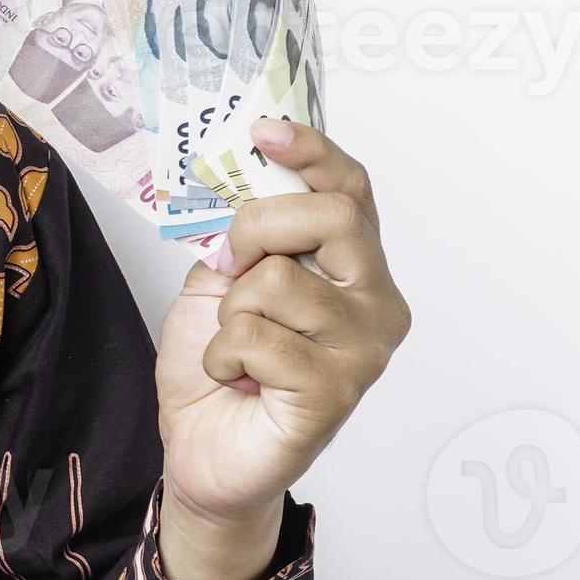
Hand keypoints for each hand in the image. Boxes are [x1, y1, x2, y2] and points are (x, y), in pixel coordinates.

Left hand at [151, 121, 411, 579]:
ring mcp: (364, 349)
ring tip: (234, 343)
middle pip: (333, 217)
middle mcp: (376, 302)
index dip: (313, 153)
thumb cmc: (219, 363)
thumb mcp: (222, 276)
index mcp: (354, 266)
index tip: (266, 132)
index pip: (352, 190)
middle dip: (259, 225)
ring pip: (278, 282)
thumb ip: (243, 229)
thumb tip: (244, 172)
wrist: (203, 448)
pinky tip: (236, 377)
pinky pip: (256, 338)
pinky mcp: (336, 391)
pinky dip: (223, 352)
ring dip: (229, 310)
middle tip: (229, 262)